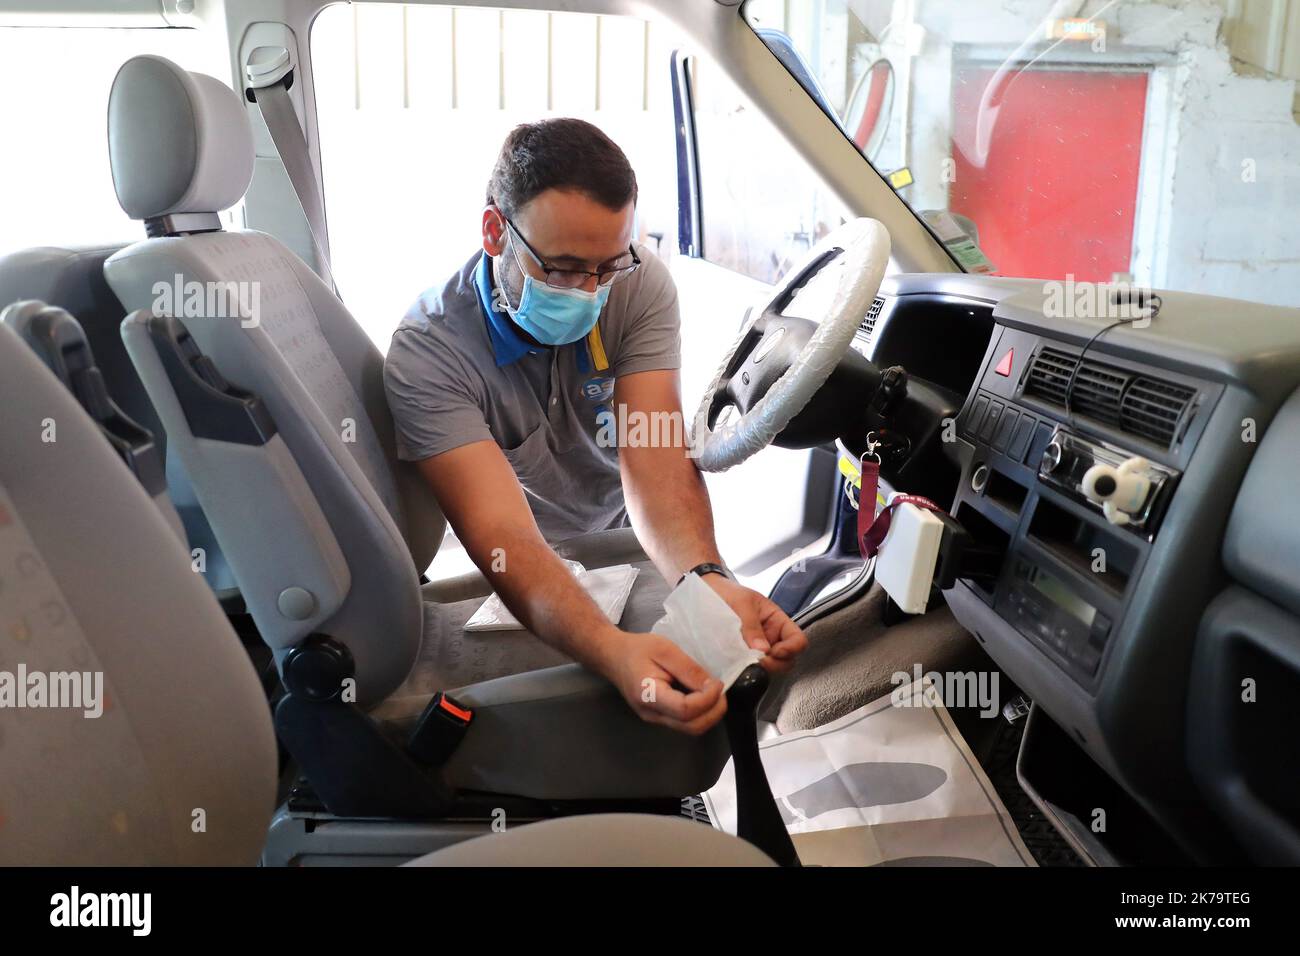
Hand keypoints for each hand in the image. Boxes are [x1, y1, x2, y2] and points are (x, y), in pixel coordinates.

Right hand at [596, 630, 726, 734]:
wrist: (614, 656)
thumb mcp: (665, 650)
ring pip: (690, 729)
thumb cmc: (637, 649)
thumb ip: (689, 669)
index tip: (717, 683)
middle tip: (722, 691)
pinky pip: (685, 723)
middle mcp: (652, 713)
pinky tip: (703, 696)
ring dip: (709, 715)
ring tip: (714, 693)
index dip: (707, 699)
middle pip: (691, 727)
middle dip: (714, 712)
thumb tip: (713, 686)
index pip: (685, 710)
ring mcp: (655, 718)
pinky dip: (700, 713)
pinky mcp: (659, 717)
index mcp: (649, 695)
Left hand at [702, 574, 808, 672]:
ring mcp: (757, 649)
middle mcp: (771, 638)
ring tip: (744, 664)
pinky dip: (746, 671)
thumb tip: (762, 650)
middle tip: (757, 662)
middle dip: (775, 664)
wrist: (705, 593)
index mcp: (777, 621)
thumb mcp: (742, 603)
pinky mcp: (741, 657)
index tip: (775, 652)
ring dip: (761, 669)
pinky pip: (750, 668)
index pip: (797, 640)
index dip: (791, 649)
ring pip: (770, 667)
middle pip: (787, 659)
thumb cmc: (727, 592)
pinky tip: (736, 667)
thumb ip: (751, 625)